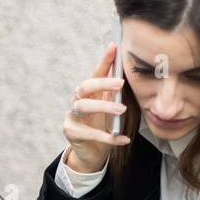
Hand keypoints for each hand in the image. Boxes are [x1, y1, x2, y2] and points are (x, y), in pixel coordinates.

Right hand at [62, 42, 131, 172]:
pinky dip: (108, 137)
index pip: (95, 72)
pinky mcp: (71, 133)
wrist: (92, 153)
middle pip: (85, 86)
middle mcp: (77, 101)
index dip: (104, 60)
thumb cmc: (103, 127)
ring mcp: (71, 117)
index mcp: (89, 92)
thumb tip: (128, 76)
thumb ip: (115, 95)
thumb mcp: (111, 108)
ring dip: (104, 107)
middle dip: (102, 82)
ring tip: (122, 110)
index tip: (114, 46)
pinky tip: (123, 139)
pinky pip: (90, 133)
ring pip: (83, 106)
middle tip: (121, 84)